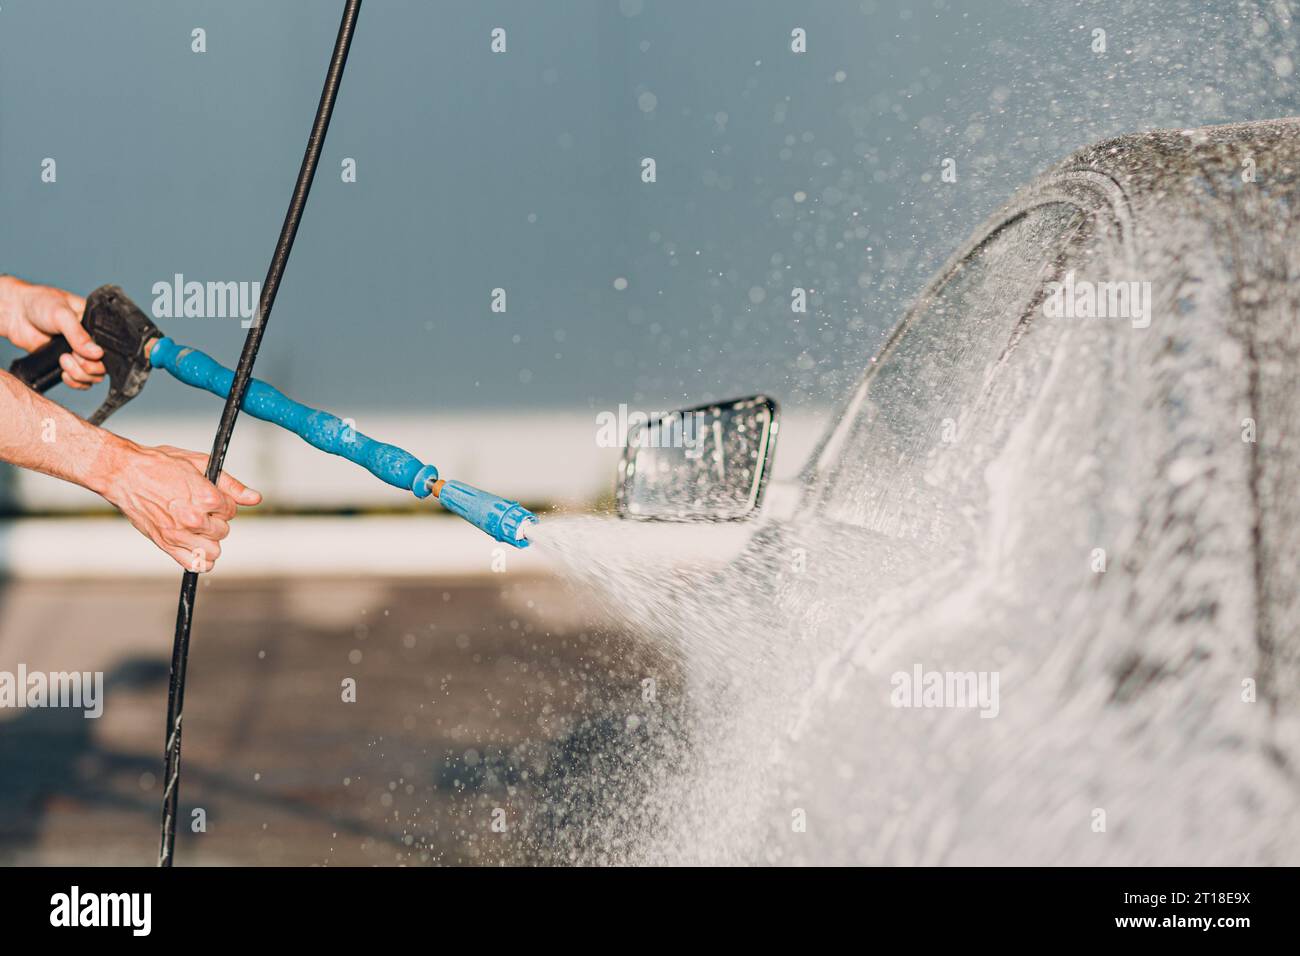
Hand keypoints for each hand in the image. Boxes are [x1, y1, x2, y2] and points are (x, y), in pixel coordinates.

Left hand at [0, 275, 104, 388]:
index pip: (109, 348)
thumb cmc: (40, 303)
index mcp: (95, 326)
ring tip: (63, 360)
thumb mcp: (62, 314)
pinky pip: (80, 382)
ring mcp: (79, 354)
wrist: (16, 313)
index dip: (101, 356)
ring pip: (92, 377)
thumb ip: (79, 335)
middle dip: (88, 367)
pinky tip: (64, 373)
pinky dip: (74, 382)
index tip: (83, 352)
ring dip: (79, 375)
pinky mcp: (66, 364)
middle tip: (72, 356)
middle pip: (103, 367)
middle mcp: (90, 342)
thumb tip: (97, 353)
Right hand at [98, 439, 261, 571]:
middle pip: (223, 531)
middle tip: (199, 510)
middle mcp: (194, 519)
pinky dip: (199, 561)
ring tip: (196, 527)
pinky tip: (195, 547)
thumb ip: (231, 484)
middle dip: (215, 521)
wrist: (124, 473)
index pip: (231, 510)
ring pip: (213, 551)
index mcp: (206, 497)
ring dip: (208, 540)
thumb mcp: (200, 464)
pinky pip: (194, 565)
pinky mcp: (165, 544)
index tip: (209, 497)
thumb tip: (255, 498)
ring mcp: (179, 534)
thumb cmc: (159, 465)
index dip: (223, 503)